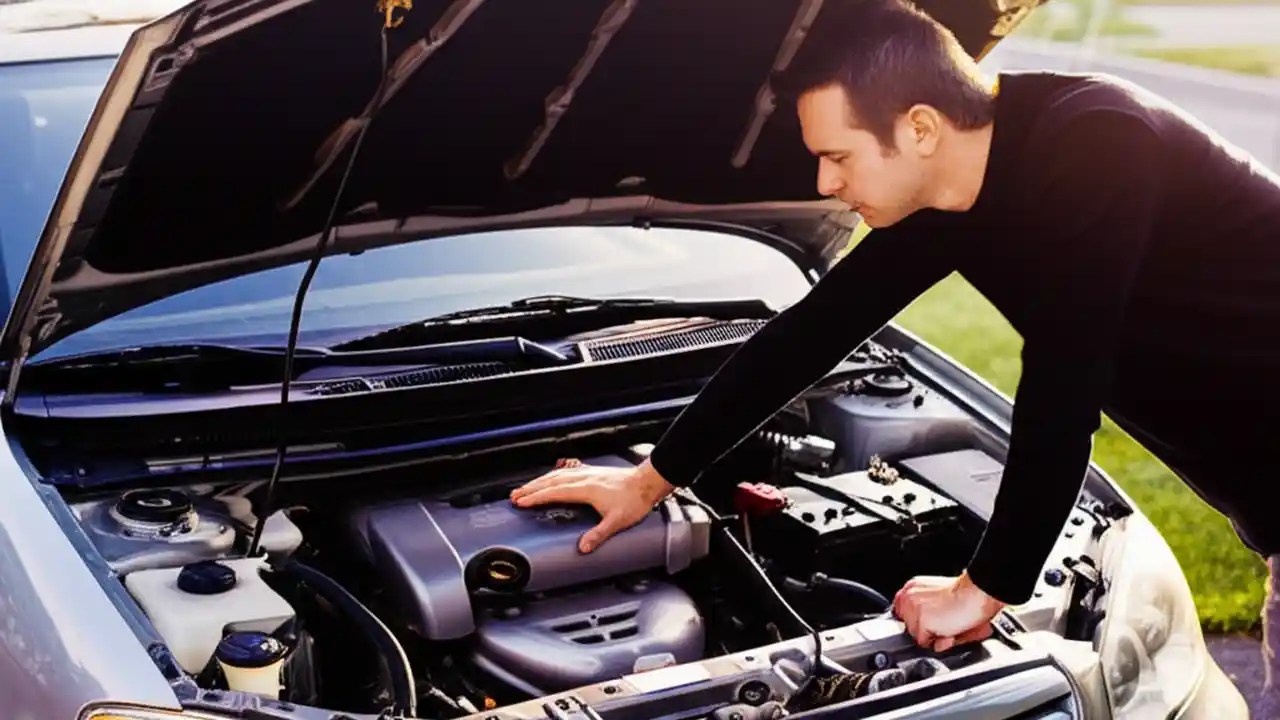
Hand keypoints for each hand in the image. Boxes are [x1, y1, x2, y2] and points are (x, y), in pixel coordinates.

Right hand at [510, 457, 674, 552]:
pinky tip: (551, 478)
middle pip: (550, 481)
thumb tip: (583, 547)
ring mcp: (587, 473)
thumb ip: (599, 534)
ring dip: (540, 481)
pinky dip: (553, 476)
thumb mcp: (617, 521)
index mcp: (585, 489)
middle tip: (514, 495)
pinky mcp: (592, 472)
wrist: (647, 483)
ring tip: (526, 488)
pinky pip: (566, 472)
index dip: (536, 497)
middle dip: (531, 488)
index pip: (554, 492)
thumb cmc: (634, 500)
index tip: (521, 501)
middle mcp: (583, 478)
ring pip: (557, 475)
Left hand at [892, 572, 1003, 651]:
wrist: (976, 594)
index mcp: (912, 588)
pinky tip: (950, 630)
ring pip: (916, 636)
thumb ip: (925, 608)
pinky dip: (939, 642)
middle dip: (925, 629)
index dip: (916, 621)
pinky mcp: (922, 624)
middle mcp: (909, 598)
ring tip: (949, 625)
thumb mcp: (938, 595)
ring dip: (933, 636)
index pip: (901, 613)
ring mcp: (913, 611)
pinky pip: (926, 643)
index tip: (928, 622)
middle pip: (908, 626)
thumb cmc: (966, 594)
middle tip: (944, 622)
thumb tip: (924, 626)